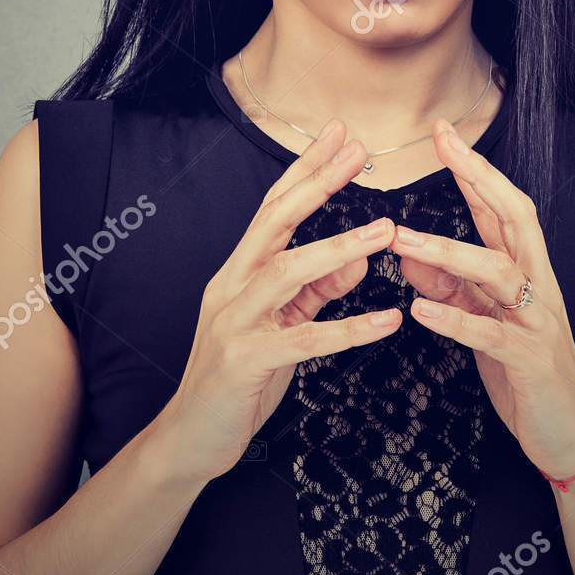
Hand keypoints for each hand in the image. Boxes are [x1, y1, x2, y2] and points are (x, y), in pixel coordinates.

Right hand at [159, 119, 402, 481]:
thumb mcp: (282, 325)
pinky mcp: (244, 361)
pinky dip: (347, 329)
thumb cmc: (238, 379)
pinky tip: (386, 321)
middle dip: (317, 184)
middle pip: (274, 222)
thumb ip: (318, 290)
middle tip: (358, 152)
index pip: (274, 208)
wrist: (188, 439)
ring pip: (286, 273)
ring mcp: (234, 322)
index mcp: (240, 272)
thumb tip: (360, 256)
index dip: (306, 169)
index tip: (339, 135)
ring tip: (385, 231)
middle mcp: (232, 287)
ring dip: (338, 248)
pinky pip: (303, 340)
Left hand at [389, 118, 574, 485]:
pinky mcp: (531, 360)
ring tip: (403, 239)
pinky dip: (455, 320)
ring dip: (449, 251)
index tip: (444, 133)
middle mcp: (538, 286)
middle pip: (514, 218)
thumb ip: (449, 285)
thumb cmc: (523, 372)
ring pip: (498, 272)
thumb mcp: (481, 322)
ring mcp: (538, 321)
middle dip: (479, 177)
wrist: (570, 436)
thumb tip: (407, 249)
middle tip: (443, 144)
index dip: (475, 169)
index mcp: (527, 272)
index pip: (502, 208)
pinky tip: (420, 311)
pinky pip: (491, 335)